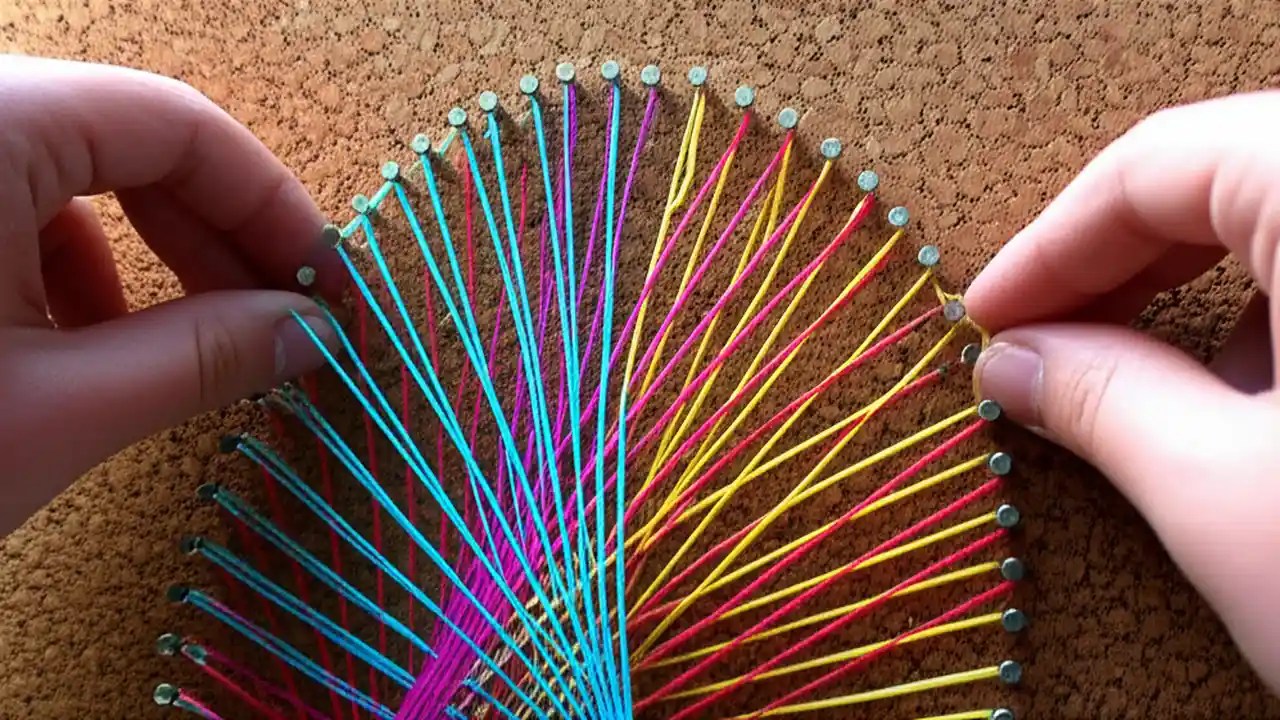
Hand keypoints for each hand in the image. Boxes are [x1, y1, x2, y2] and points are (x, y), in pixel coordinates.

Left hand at [0, 56, 340, 536]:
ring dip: (145, 255)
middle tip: (274, 319)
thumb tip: (310, 334)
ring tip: (174, 346)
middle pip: (128, 140)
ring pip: (68, 171)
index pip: (178, 125)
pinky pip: (2, 199)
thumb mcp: (58, 409)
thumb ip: (205, 357)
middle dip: (214, 237)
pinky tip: (76, 340)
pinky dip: (63, 265)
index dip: (271, 204)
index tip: (323, 281)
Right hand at [966, 91, 1279, 693]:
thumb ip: (1101, 401)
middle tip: (1040, 344)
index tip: (987, 311)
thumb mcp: (1228, 498)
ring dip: (1206, 300)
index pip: (1162, 164)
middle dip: (1120, 268)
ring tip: (1153, 395)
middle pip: (1231, 179)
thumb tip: (1014, 362)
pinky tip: (1266, 413)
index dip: (1052, 242)